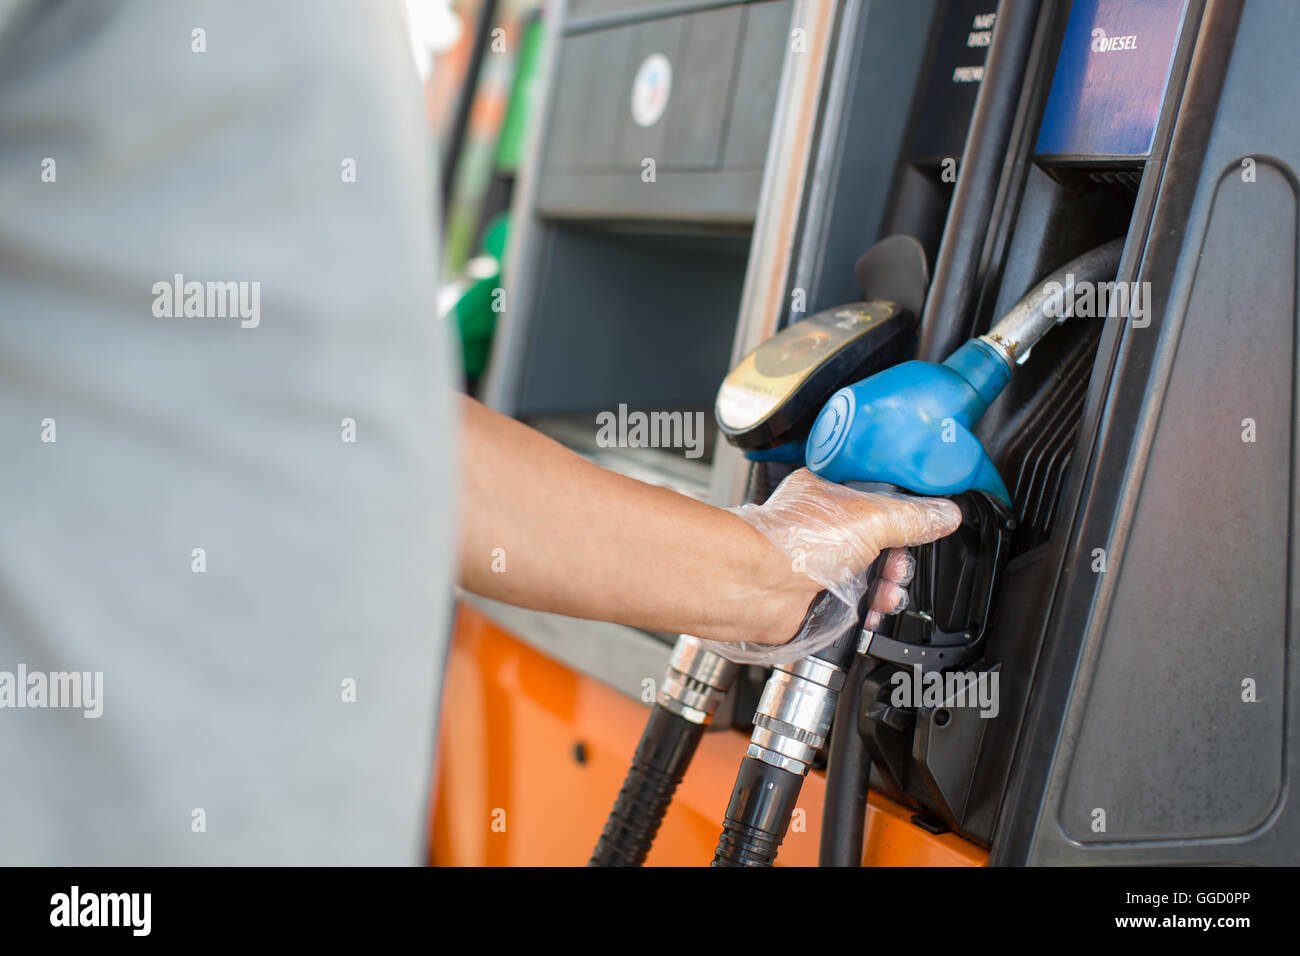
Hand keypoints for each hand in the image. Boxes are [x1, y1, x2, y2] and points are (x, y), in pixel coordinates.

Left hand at [710, 469, 962, 663]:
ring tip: (887, 594)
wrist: (760, 585)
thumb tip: (946, 515)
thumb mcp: (871, 517)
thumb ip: (914, 517)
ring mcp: (816, 565)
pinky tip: (873, 612)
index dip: (902, 521)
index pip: (877, 503)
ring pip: (868, 578)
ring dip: (887, 589)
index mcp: (827, 495)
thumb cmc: (795, 540)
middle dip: (897, 562)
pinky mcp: (815, 598)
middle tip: (898, 569)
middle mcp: (819, 529)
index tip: (918, 534)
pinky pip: (854, 606)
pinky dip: (869, 612)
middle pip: (878, 545)